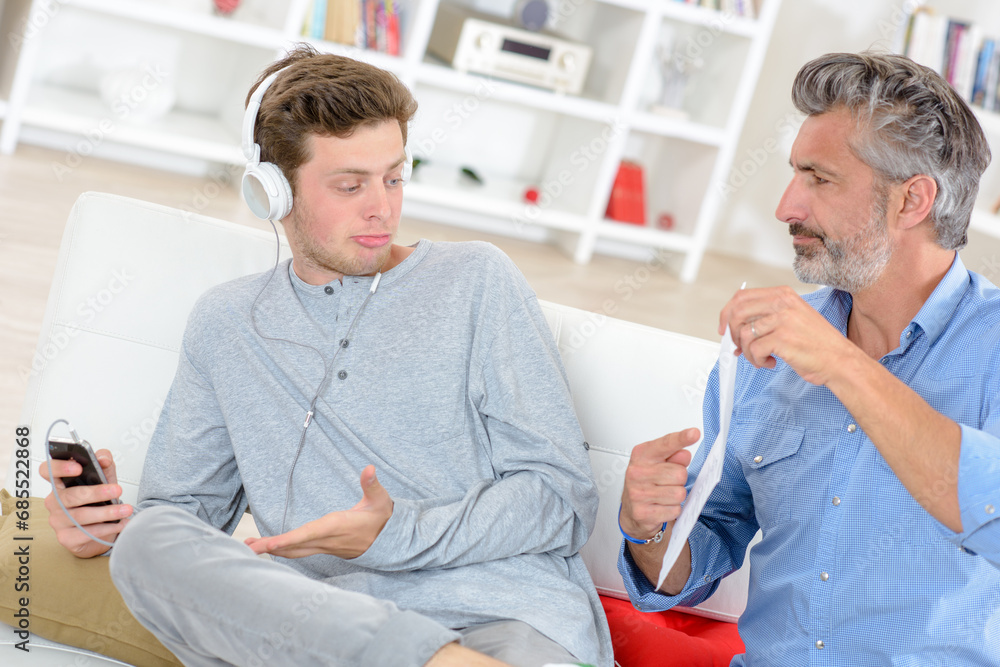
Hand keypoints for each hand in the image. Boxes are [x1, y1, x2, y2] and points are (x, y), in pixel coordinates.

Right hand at [39, 450, 131, 557]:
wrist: (103, 528)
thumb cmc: (99, 501)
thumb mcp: (105, 479)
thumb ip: (104, 465)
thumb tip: (103, 459)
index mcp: (60, 483)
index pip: (48, 470)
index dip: (60, 468)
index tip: (78, 467)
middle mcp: (55, 501)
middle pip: (70, 496)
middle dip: (96, 493)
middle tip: (117, 490)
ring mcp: (58, 520)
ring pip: (80, 516)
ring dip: (107, 512)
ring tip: (126, 510)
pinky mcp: (66, 538)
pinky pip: (86, 533)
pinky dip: (107, 528)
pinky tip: (120, 523)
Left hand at [246, 465, 392, 558]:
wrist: (390, 540)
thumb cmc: (381, 517)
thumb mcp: (379, 499)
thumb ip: (371, 484)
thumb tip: (369, 468)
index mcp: (336, 526)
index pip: (308, 534)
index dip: (288, 540)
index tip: (269, 544)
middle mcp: (327, 539)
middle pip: (294, 547)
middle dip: (270, 548)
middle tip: (247, 549)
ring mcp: (324, 546)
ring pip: (295, 551)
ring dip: (272, 550)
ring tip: (250, 548)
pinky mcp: (323, 547)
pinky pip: (299, 552)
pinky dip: (283, 551)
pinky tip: (271, 548)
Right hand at [620, 429, 698, 538]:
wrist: (632, 509)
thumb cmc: (646, 482)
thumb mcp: (657, 464)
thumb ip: (673, 456)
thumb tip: (684, 454)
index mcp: (642, 455)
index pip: (666, 444)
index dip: (681, 439)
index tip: (694, 433)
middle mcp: (637, 472)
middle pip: (679, 473)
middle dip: (679, 480)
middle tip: (667, 482)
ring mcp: (638, 493)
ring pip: (679, 493)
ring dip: (677, 496)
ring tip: (664, 495)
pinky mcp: (643, 512)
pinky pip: (674, 510)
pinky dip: (672, 510)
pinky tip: (661, 506)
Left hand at [718, 285, 852, 384]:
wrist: (839, 360)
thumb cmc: (817, 343)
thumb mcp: (793, 317)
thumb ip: (767, 315)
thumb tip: (736, 325)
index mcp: (783, 295)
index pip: (742, 297)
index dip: (727, 313)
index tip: (724, 328)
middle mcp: (782, 303)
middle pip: (737, 313)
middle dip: (732, 334)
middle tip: (740, 347)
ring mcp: (783, 320)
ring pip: (743, 334)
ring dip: (747, 352)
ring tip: (761, 358)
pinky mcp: (782, 339)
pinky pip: (753, 350)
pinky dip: (757, 360)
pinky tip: (770, 362)